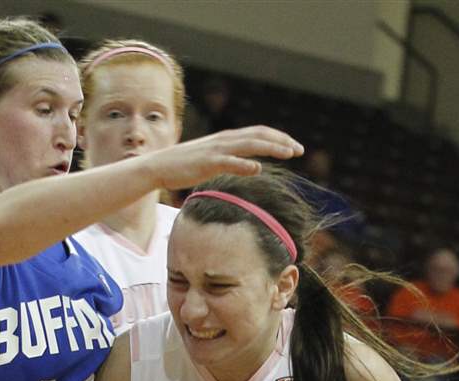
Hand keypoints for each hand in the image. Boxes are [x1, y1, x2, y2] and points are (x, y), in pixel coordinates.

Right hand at [147, 126, 302, 189]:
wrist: (158, 167)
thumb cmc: (184, 167)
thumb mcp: (213, 161)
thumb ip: (233, 161)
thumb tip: (253, 167)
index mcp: (227, 139)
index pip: (258, 133)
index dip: (278, 138)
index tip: (294, 146)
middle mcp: (225, 140)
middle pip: (259, 135)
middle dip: (282, 141)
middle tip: (300, 149)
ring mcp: (216, 150)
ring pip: (249, 145)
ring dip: (271, 148)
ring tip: (289, 153)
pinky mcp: (207, 163)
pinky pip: (229, 162)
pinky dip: (244, 164)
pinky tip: (257, 169)